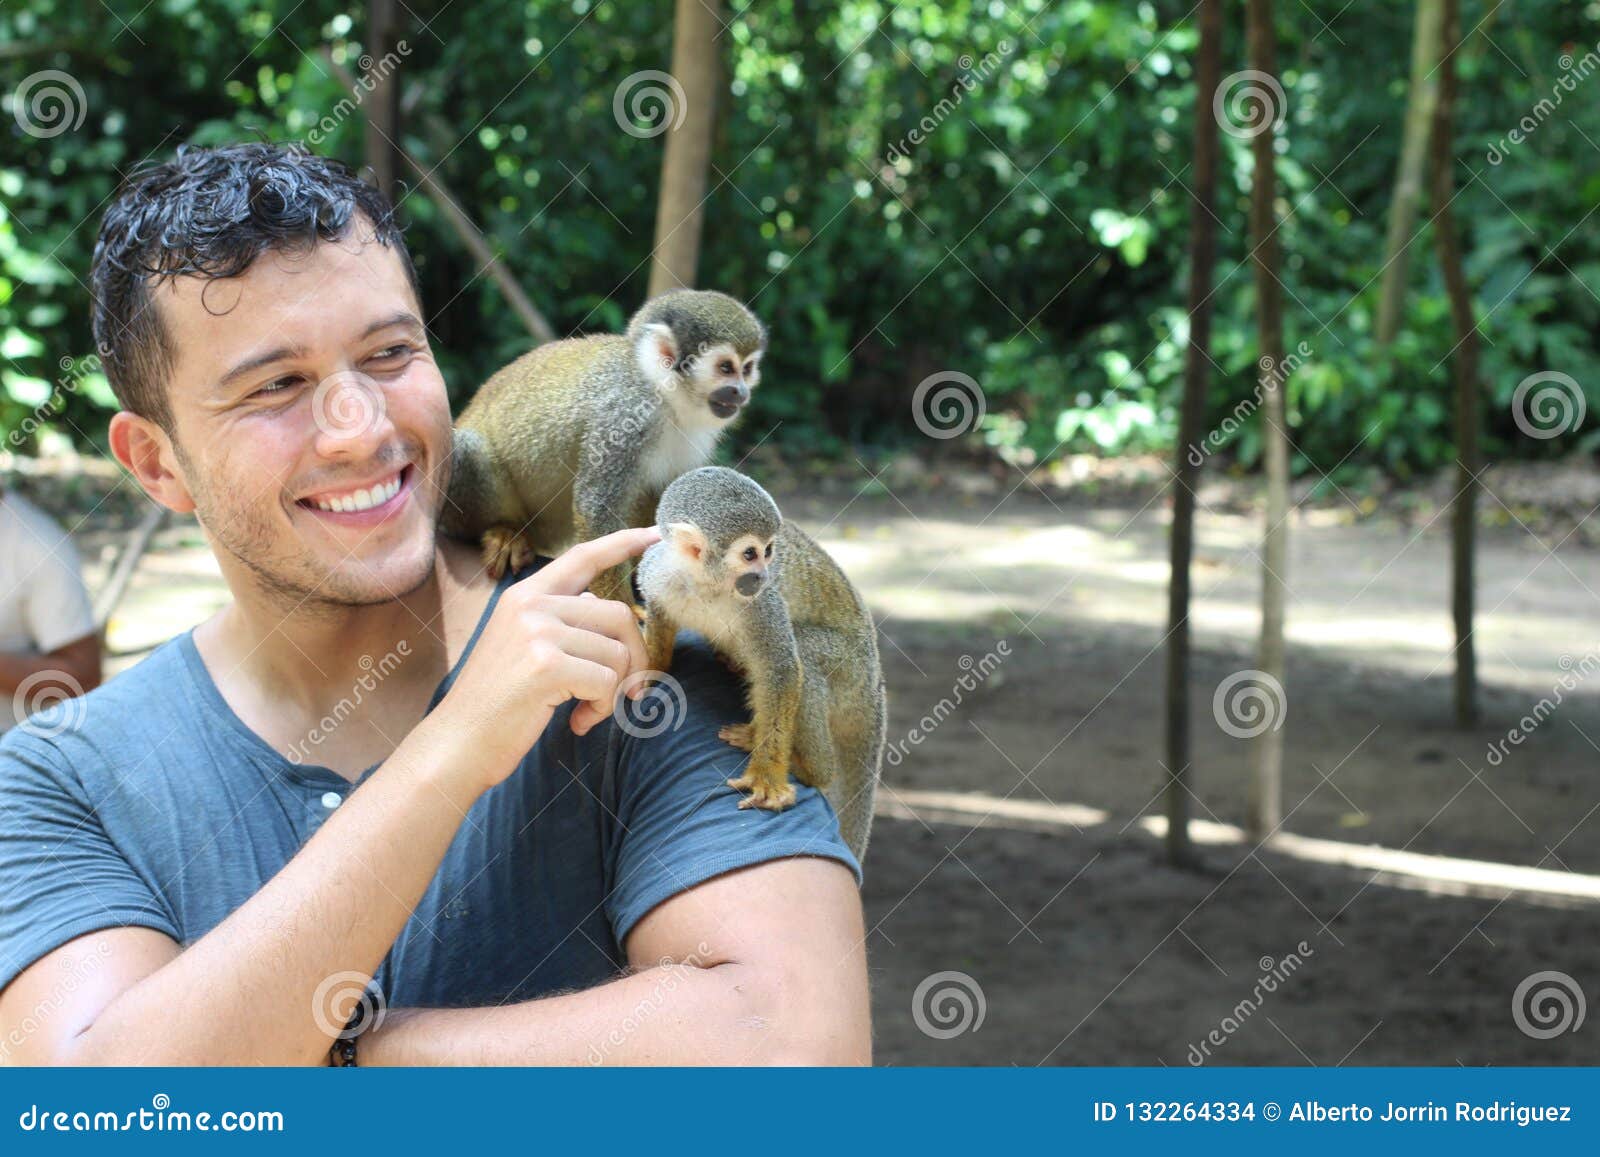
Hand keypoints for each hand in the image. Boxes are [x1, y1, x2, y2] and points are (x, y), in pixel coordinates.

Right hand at [436, 526, 660, 789]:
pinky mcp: (548, 665)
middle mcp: (531, 605)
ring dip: (613, 692)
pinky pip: (608, 682)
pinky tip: (578, 722)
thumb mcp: (521, 646)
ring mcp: (537, 632)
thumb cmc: (496, 703)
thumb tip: (598, 604)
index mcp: (524, 595)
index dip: (622, 545)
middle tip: (630, 692)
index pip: (582, 557)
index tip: (655, 535)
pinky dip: (603, 709)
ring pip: (618, 653)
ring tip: (586, 711)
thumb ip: (558, 620)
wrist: (458, 744)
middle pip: (619, 615)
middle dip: (635, 658)